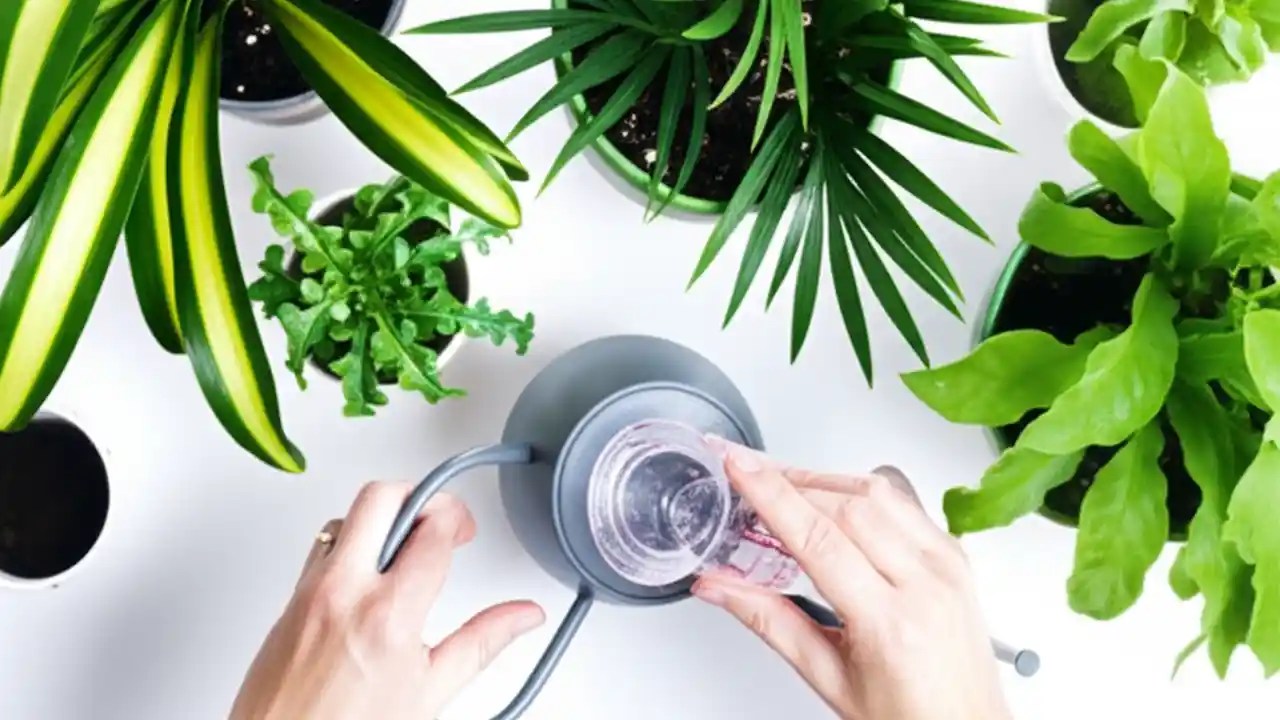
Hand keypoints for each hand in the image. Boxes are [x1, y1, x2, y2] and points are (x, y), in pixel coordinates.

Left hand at [231, 481, 545, 719]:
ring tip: (405, 548)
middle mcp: (344, 591)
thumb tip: (522, 616)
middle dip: (420, 496)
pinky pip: (322, 547)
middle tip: (438, 519)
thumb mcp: (430, 691)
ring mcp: (310, 590)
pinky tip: (368, 574)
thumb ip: (481, 642)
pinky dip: (351, 546)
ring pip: (348, 516)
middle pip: (382, 497)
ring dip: (382, 519)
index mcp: (389, 614)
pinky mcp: (289, 599)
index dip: (457, 517)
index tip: (465, 529)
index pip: (431, 529)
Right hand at [693, 442, 1009, 719]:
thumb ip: (769, 622)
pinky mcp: (957, 554)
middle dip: (790, 482)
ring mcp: (948, 565)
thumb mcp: (829, 678)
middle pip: (847, 505)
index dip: (772, 496)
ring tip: (784, 485)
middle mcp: (928, 585)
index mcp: (891, 623)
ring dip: (823, 481)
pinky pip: (904, 502)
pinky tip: (836, 502)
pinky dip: (861, 492)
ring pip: (878, 492)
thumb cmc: (910, 717)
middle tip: (749, 476)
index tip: (740, 468)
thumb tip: (718, 586)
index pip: (820, 539)